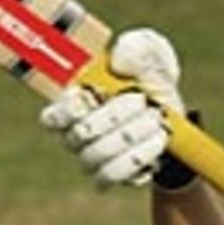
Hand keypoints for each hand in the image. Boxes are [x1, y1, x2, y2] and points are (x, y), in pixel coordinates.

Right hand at [39, 27, 184, 187]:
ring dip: (131, 137)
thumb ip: (134, 48)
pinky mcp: (111, 176)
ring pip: (98, 156)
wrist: (172, 111)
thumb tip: (119, 62)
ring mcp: (91, 159)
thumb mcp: (147, 51)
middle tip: (143, 101)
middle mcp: (74, 135)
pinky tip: (158, 140)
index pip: (52, 117)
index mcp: (72, 102)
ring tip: (156, 119)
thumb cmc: (148, 76)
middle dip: (114, 117)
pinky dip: (139, 157)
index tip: (92, 94)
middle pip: (80, 135)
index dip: (67, 110)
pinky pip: (114, 175)